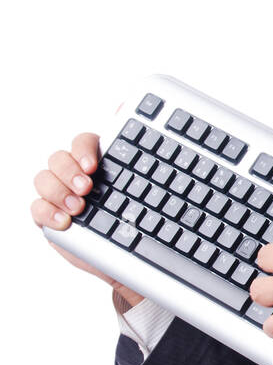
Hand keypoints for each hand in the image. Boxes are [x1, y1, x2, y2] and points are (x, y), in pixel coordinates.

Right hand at [30, 132, 144, 306]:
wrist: (131, 258)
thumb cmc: (134, 219)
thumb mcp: (142, 186)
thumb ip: (132, 150)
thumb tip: (123, 107)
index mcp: (96, 162)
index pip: (81, 142)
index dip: (83, 149)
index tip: (94, 165)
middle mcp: (74, 176)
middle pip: (58, 159)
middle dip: (69, 172)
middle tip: (87, 189)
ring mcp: (60, 196)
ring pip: (43, 179)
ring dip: (58, 191)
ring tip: (78, 207)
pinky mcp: (51, 218)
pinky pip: (37, 208)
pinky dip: (48, 212)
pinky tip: (65, 221)